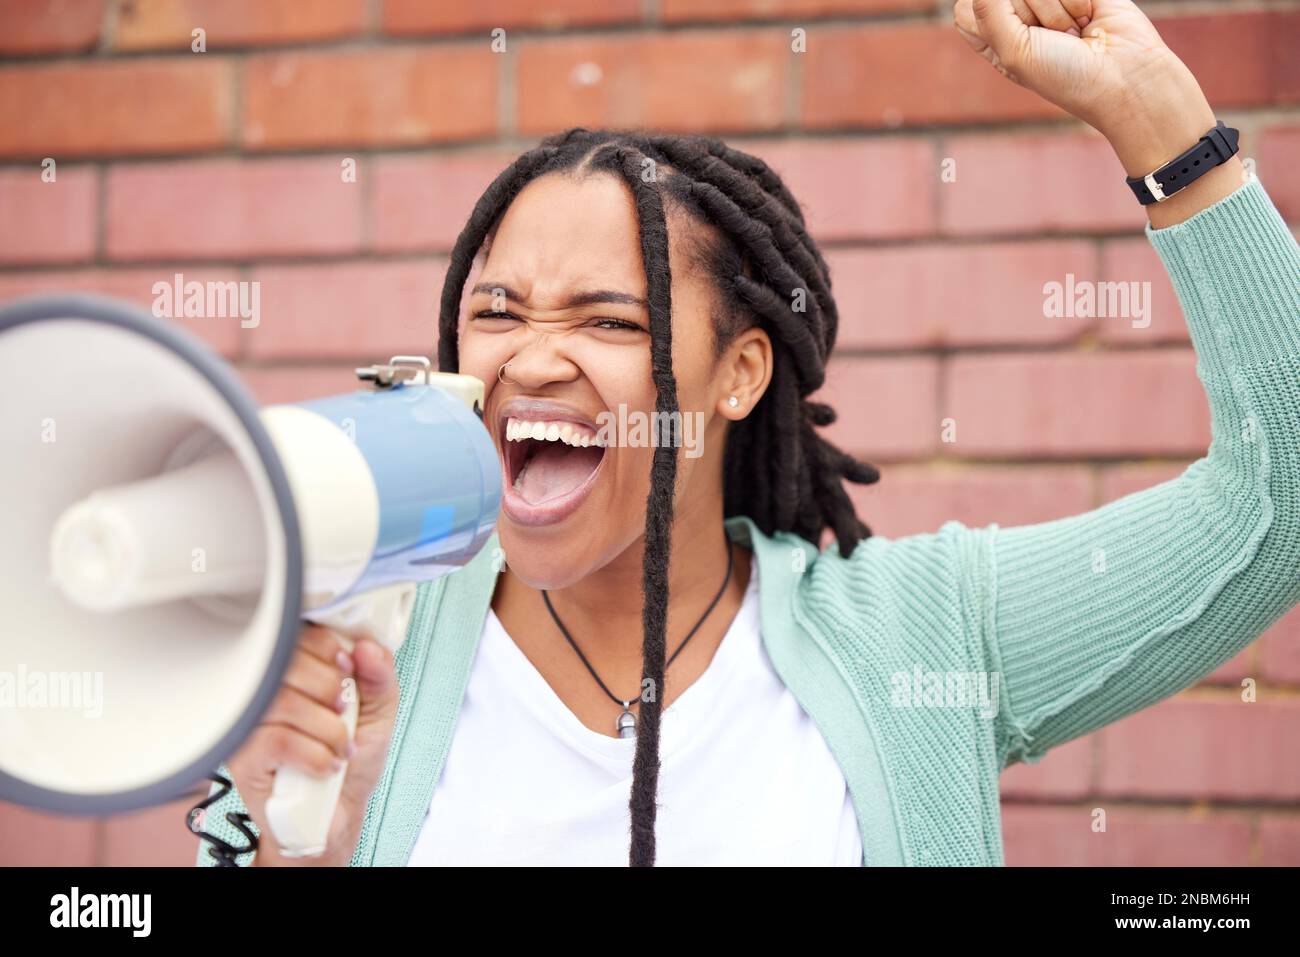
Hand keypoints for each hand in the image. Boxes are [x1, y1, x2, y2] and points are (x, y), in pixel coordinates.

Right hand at [225, 625, 399, 865]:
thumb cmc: (351, 759)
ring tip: (341, 746)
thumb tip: (368, 648)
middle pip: (286, 662)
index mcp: (294, 672)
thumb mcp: (379, 713)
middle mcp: (264, 691)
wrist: (336, 815)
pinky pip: (278, 740)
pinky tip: (327, 765)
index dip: (326, 646)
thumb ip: (380, 677)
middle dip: (330, 689)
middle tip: (345, 713)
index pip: (295, 634)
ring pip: (283, 702)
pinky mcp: (244, 758)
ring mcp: (248, 724)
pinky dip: (315, 753)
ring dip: (327, 728)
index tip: (347, 667)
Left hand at [954, 0, 1242, 224]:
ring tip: (1073, 32)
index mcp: (992, 40)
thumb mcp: (1015, 52)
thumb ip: (988, 10)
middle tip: (1052, 41)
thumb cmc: (1065, 76)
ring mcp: (1049, 0)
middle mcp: (1017, 18)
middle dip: (1030, 15)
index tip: (1015, 38)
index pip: (967, 8)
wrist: (1124, 75)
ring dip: (1055, 9)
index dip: (986, 13)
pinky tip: (1088, 19)